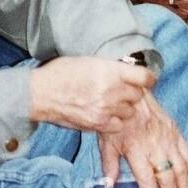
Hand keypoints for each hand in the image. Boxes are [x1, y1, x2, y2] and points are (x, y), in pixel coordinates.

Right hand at [29, 54, 154, 133]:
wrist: (40, 93)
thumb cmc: (61, 73)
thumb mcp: (89, 61)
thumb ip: (111, 68)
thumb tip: (127, 71)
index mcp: (111, 71)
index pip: (145, 77)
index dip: (147, 79)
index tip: (145, 80)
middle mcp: (112, 90)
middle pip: (138, 95)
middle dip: (132, 93)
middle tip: (121, 90)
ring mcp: (105, 109)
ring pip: (130, 111)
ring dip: (124, 108)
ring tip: (111, 103)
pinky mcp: (97, 124)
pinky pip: (118, 125)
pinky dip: (114, 121)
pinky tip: (105, 114)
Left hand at [98, 92, 187, 187]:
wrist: (131, 93)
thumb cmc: (117, 119)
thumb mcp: (106, 143)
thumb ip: (109, 166)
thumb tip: (109, 187)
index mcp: (136, 150)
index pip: (148, 181)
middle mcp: (155, 146)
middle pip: (168, 178)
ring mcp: (168, 138)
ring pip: (182, 168)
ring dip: (184, 187)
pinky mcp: (176, 131)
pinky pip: (187, 153)